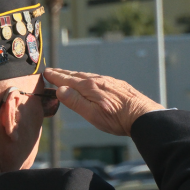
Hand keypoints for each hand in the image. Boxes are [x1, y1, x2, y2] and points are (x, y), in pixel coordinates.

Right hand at [44, 67, 162, 136]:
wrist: (143, 116)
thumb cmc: (117, 119)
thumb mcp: (91, 114)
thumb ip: (75, 101)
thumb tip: (59, 89)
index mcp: (89, 87)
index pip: (67, 80)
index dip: (55, 77)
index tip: (46, 73)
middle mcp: (98, 80)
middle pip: (76, 75)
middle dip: (63, 73)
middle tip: (52, 71)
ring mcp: (109, 81)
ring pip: (87, 75)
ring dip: (75, 74)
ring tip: (68, 75)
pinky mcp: (118, 85)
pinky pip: (98, 78)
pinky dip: (88, 77)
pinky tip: (90, 81)